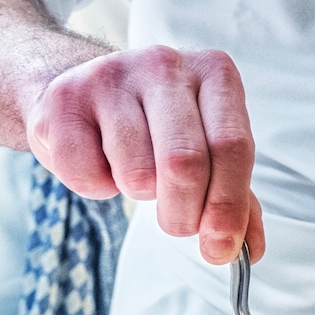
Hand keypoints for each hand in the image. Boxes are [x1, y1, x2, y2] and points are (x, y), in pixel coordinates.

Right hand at [26, 46, 266, 265]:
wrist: (78, 94)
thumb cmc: (152, 125)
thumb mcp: (204, 147)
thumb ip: (235, 197)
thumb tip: (250, 250)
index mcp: (214, 72)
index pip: (233, 146)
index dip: (228, 205)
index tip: (221, 247)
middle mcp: (165, 64)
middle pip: (186, 163)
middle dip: (183, 215)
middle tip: (178, 225)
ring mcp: (112, 76)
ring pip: (137, 174)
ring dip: (138, 195)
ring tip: (135, 172)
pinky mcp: (64, 99)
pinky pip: (87, 175)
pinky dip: (96, 188)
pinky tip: (99, 162)